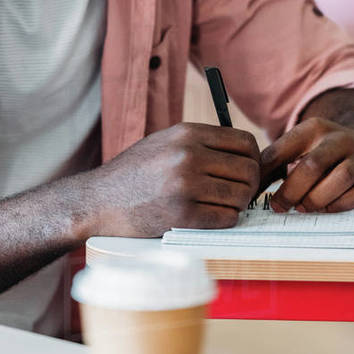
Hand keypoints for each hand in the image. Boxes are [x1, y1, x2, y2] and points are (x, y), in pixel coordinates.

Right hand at [91, 122, 260, 236]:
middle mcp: (188, 155)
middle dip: (248, 185)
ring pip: (241, 196)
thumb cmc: (134, 173)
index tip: (245, 170)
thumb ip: (200, 143)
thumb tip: (246, 154)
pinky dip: (223, 220)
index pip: (245, 142)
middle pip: (249, 170)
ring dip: (236, 204)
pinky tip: (207, 216)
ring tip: (218, 204)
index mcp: (186, 133)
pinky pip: (227, 218)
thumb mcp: (164, 142)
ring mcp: (186, 186)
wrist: (100, 201)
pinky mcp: (183, 216)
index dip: (253, 159)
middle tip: (235, 193)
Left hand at [261, 118, 353, 212]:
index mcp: (313, 128)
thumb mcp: (300, 146)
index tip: (254, 190)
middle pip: (312, 166)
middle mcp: (338, 139)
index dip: (264, 173)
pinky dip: (338, 204)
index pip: (282, 149)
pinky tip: (325, 208)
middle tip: (279, 205)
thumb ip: (276, 163)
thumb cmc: (322, 149)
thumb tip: (251, 187)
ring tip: (302, 207)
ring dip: (316, 199)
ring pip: (339, 179)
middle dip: (291, 191)